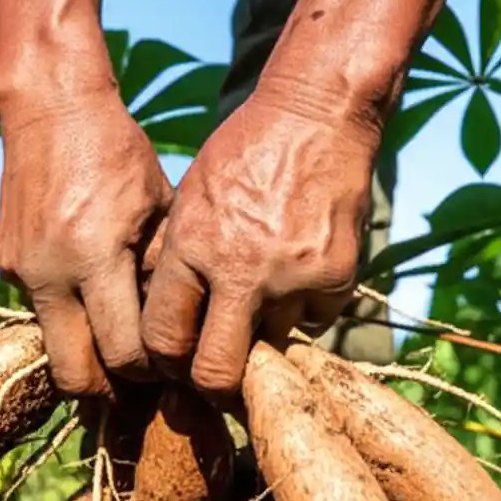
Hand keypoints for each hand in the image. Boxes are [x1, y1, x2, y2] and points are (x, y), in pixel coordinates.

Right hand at [0, 91, 171, 395]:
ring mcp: (19, 270)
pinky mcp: (4, 262)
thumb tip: (181, 330)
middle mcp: (49, 272)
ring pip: (53, 347)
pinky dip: (66, 312)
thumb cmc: (118, 154)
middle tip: (136, 382)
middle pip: (74, 376)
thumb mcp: (161, 207)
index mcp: (95, 256)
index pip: (123, 352)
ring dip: (84, 351)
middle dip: (108, 388)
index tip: (168, 366)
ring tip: (118, 339)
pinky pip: (39, 309)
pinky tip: (90, 289)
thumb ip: (164, 271)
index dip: (149, 370)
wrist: (49, 109)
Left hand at [141, 90, 378, 395]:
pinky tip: (299, 265)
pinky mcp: (336, 278)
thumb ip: (179, 263)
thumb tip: (167, 330)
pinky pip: (313, 321)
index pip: (164, 339)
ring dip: (263, 330)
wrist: (317, 115)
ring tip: (265, 286)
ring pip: (270, 345)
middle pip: (216, 372)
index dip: (165, 362)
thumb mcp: (190, 200)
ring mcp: (293, 277)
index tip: (175, 362)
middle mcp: (242, 268)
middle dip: (210, 385)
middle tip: (212, 377)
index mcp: (192, 246)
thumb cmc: (243, 153)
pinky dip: (304, 306)